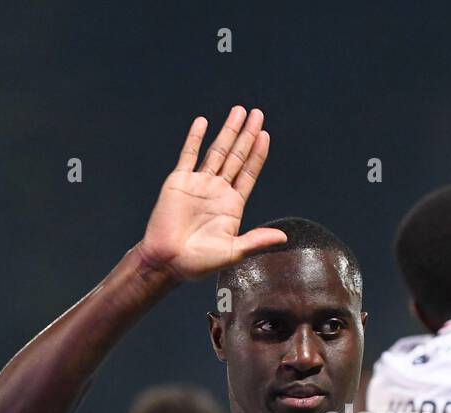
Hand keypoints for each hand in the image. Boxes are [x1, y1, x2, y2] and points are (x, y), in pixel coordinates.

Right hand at [137, 105, 287, 282]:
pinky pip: (188, 155)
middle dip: (247, 135)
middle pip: (236, 156)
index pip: (249, 173)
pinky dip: (195, 138)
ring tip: (238, 111)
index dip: (257, 154)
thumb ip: (256, 240)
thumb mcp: (233, 251)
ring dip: (227, 131)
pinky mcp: (178, 182)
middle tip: (257, 114)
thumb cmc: (199, 263)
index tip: (265, 135)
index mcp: (232, 205)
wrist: (167, 262)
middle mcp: (217, 191)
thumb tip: (283, 237)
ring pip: (216, 151)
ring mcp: (198, 184)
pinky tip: (203, 122)